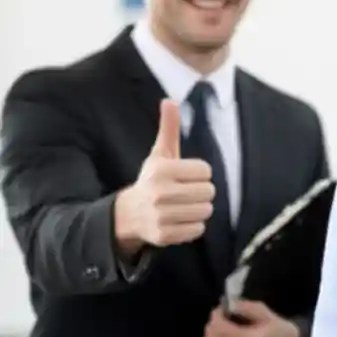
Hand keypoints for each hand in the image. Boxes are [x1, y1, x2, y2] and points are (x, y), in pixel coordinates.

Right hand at [113, 99, 214, 257]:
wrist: (127, 215)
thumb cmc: (151, 180)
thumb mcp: (159, 154)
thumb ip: (168, 129)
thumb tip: (169, 100)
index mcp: (161, 171)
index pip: (206, 171)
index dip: (199, 174)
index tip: (185, 176)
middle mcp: (159, 193)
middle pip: (209, 192)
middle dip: (201, 192)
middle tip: (185, 193)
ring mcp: (160, 216)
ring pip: (206, 211)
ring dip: (198, 209)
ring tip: (182, 206)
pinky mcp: (163, 235)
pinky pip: (198, 230)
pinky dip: (193, 227)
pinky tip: (178, 220)